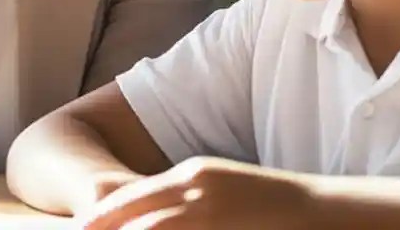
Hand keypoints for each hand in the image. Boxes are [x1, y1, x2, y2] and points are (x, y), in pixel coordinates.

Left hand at [80, 157, 320, 229]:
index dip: (105, 214)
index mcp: (190, 175)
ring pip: (150, 225)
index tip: (81, 227)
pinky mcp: (220, 221)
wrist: (318, 208)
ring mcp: (208, 205)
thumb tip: (154, 221)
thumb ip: (189, 207)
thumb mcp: (222, 196)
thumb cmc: (269, 207)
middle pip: (133, 207)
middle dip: (102, 226)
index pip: (135, 194)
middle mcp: (193, 185)